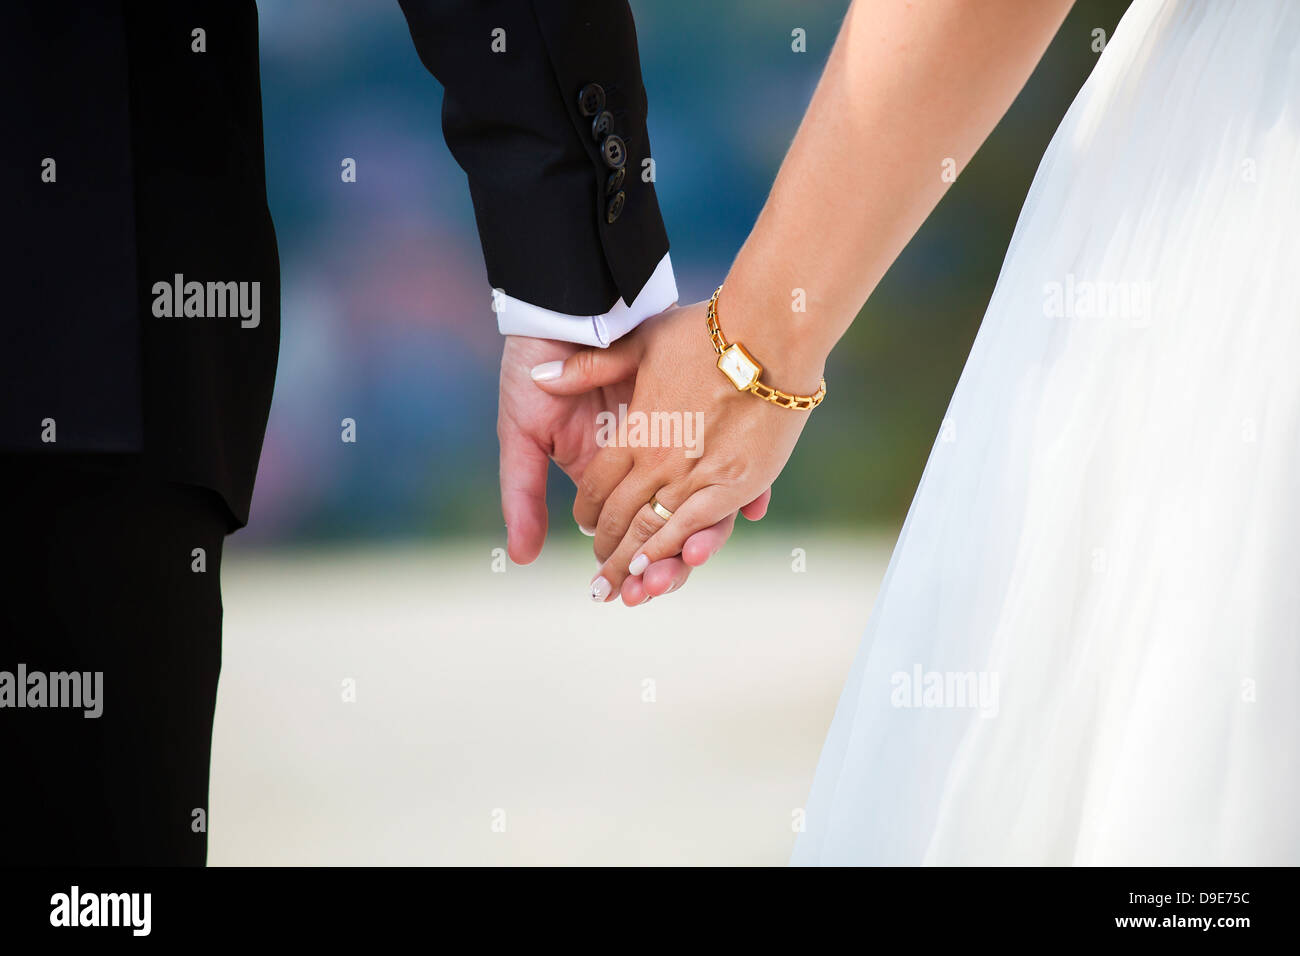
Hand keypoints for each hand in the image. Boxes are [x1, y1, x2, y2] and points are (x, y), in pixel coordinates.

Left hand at [530, 297, 818, 600]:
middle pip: (621, 519)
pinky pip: (697, 527)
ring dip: (637, 565)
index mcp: (634, 432)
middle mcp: (659, 460)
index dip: (589, 512)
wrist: (768, 333)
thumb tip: (537, 378)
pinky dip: (677, 550)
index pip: (598, 487)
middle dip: (608, 553)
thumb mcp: (640, 342)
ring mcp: (697, 474)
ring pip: (654, 533)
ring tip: (626, 591)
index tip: (588, 526)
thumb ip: (588, 366)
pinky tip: (668, 567)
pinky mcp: (736, 483)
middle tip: (599, 581)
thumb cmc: (706, 331)